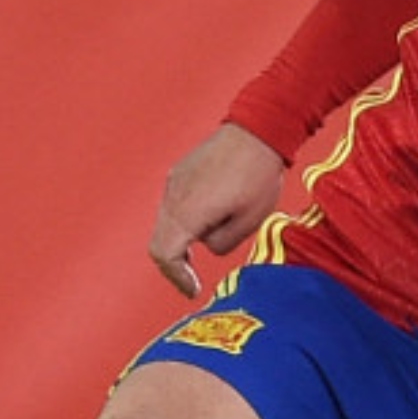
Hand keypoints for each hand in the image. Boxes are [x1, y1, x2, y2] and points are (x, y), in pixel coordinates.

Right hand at [148, 123, 284, 297]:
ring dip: (179, 241)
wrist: (258, 129)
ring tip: (206, 245)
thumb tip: (206, 243)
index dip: (176, 277)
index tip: (193, 289)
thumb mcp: (248, 222)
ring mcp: (173, 182)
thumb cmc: (257, 176)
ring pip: (165, 223)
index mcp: (187, 213)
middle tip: (193, 280)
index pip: (164, 255)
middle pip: (159, 242)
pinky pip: (174, 205)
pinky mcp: (180, 171)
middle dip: (175, 264)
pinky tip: (208, 219)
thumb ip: (220, 243)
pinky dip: (183, 222)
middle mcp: (172, 197)